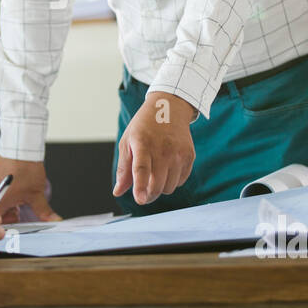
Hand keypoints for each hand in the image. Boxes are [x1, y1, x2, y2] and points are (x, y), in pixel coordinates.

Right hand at [0, 157, 58, 223]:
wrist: (21, 148)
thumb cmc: (26, 168)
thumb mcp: (36, 194)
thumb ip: (43, 210)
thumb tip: (53, 219)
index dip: (6, 223)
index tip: (16, 218)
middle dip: (5, 214)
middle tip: (17, 210)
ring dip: (2, 205)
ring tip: (15, 200)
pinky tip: (11, 191)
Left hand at [113, 91, 195, 205]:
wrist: (169, 108)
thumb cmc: (144, 127)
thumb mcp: (127, 142)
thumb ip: (124, 168)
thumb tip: (118, 192)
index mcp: (142, 143)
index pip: (141, 168)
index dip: (140, 186)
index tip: (140, 200)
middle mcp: (163, 149)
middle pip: (157, 185)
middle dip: (148, 194)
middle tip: (143, 192)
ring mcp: (178, 152)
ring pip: (169, 187)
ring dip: (161, 187)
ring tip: (156, 172)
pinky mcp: (189, 156)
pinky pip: (180, 181)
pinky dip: (172, 180)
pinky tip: (168, 167)